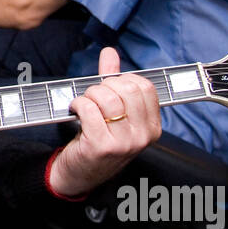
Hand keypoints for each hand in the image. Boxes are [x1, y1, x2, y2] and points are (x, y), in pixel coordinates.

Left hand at [49, 48, 160, 197]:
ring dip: (89, 95)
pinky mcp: (101, 146)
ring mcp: (124, 143)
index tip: (110, 87)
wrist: (79, 175)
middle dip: (104, 86)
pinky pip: (89, 109)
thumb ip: (113, 82)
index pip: (145, 87)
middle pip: (127, 89)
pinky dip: (78, 104)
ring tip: (84, 105)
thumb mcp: (112, 113)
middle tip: (94, 97)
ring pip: (107, 98)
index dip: (122, 80)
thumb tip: (110, 53)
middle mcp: (142, 136)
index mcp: (151, 127)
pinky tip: (75, 110)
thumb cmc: (97, 141)